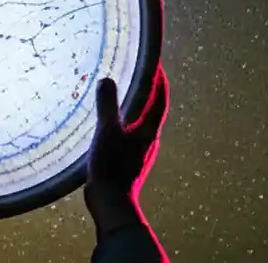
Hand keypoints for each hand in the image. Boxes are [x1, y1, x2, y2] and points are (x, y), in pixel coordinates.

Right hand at [84, 67, 169, 236]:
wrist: (111, 202)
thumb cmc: (112, 166)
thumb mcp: (107, 131)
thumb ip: (107, 104)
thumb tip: (107, 80)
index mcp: (149, 130)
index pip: (160, 98)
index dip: (159, 80)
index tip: (155, 63)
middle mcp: (149, 139)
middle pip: (153, 109)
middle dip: (147, 91)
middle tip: (135, 73)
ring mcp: (140, 152)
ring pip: (141, 123)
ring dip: (135, 108)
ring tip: (121, 95)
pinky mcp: (130, 161)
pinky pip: (130, 134)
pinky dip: (124, 122)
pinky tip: (110, 124)